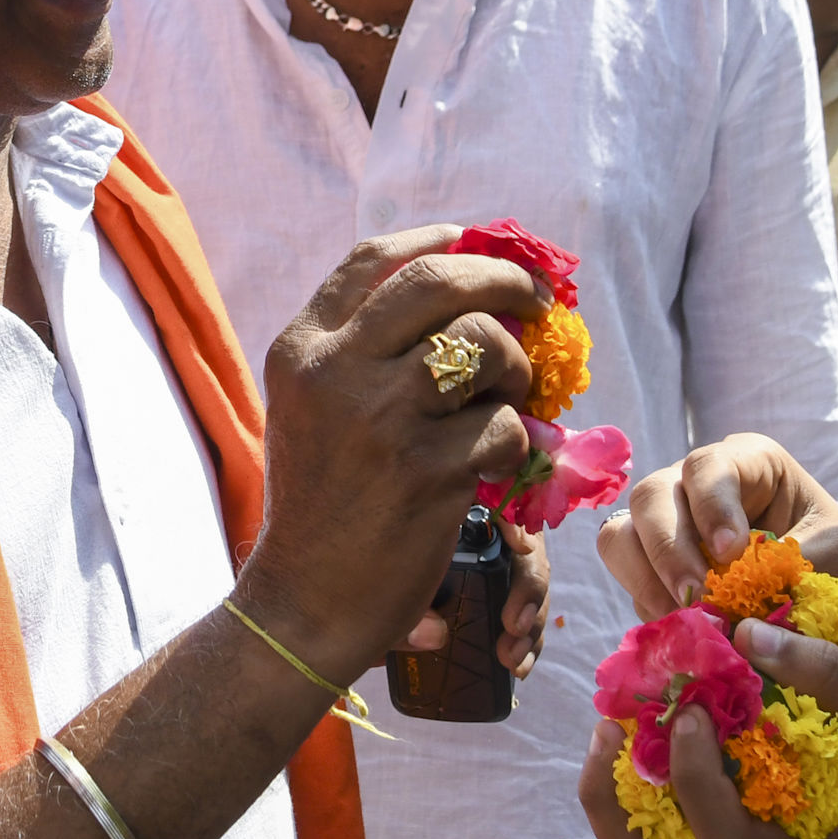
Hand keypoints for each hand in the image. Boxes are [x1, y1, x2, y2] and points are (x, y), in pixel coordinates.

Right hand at [237, 229, 550, 671]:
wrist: (306, 599)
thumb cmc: (322, 499)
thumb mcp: (313, 407)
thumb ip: (363, 349)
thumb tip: (466, 292)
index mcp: (301, 348)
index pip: (374, 261)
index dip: (436, 240)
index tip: (475, 240)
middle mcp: (335, 371)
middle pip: (437, 280)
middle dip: (502, 278)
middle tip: (536, 300)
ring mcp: (382, 420)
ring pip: (483, 345)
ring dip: (515, 368)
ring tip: (510, 396)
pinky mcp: (427, 472)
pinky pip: (504, 425)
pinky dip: (513, 441)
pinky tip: (492, 463)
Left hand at [573, 616, 837, 838]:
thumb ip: (824, 672)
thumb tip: (741, 632)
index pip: (719, 836)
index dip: (693, 775)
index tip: (694, 710)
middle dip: (613, 798)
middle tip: (614, 726)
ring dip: (615, 794)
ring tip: (615, 725)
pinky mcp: (739, 819)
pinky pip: (666, 817)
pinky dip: (645, 775)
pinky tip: (651, 718)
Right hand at [598, 434, 837, 625]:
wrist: (827, 576)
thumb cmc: (833, 550)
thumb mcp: (835, 549)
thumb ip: (797, 567)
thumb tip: (751, 608)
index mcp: (746, 462)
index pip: (707, 467)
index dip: (711, 508)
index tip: (731, 554)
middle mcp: (694, 483)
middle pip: (651, 497)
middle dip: (667, 551)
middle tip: (697, 598)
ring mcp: (667, 521)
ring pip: (621, 535)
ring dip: (646, 580)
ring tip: (685, 618)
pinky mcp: (653, 562)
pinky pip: (629, 579)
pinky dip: (650, 605)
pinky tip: (684, 629)